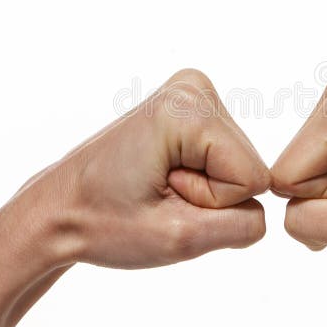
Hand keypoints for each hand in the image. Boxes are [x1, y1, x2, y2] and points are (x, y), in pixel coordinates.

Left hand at [23, 68, 270, 268]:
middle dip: (208, 195)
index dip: (212, 204)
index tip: (165, 196)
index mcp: (188, 109)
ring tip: (157, 186)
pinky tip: (162, 175)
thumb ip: (242, 226)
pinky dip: (199, 177)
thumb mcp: (178, 238)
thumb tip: (268, 211)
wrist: (58, 208)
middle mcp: (194, 87)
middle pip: (247, 167)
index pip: (252, 179)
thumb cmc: (104, 223)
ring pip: (239, 165)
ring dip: (202, 189)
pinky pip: (227, 157)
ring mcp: (193, 92)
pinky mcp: (192, 105)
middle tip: (158, 193)